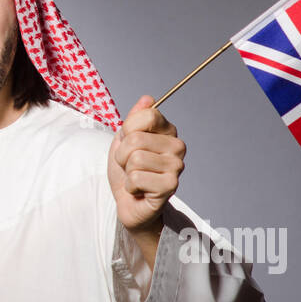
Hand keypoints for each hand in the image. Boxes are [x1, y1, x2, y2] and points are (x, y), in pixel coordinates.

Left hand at [107, 95, 184, 235]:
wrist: (128, 203)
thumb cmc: (127, 171)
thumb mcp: (124, 139)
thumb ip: (134, 118)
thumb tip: (148, 98)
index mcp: (168, 131)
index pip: (147, 114)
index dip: (128, 129)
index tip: (128, 143)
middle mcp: (177, 146)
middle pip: (136, 138)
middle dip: (122, 154)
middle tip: (129, 166)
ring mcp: (176, 166)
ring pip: (135, 158)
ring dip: (126, 171)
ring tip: (134, 177)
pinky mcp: (171, 185)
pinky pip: (136, 177)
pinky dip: (130, 185)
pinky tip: (139, 190)